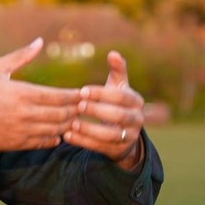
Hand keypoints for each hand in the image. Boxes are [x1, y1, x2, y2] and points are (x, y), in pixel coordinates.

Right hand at [0, 38, 80, 150]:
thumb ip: (21, 56)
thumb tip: (39, 41)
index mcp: (21, 92)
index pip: (57, 96)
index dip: (74, 95)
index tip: (84, 92)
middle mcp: (24, 113)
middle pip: (61, 114)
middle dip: (76, 110)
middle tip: (87, 107)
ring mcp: (21, 130)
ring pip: (55, 130)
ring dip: (68, 125)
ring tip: (77, 119)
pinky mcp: (17, 143)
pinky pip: (44, 142)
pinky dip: (55, 138)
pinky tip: (60, 133)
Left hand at [63, 51, 144, 169]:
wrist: (125, 133)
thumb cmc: (117, 103)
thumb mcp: (119, 87)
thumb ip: (117, 70)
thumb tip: (113, 53)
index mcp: (136, 101)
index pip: (121, 96)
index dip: (101, 93)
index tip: (82, 91)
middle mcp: (137, 119)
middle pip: (118, 116)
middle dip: (97, 111)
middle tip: (78, 106)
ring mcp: (129, 137)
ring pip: (110, 135)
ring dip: (89, 129)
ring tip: (71, 123)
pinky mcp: (118, 150)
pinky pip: (100, 148)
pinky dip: (83, 142)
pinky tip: (67, 136)